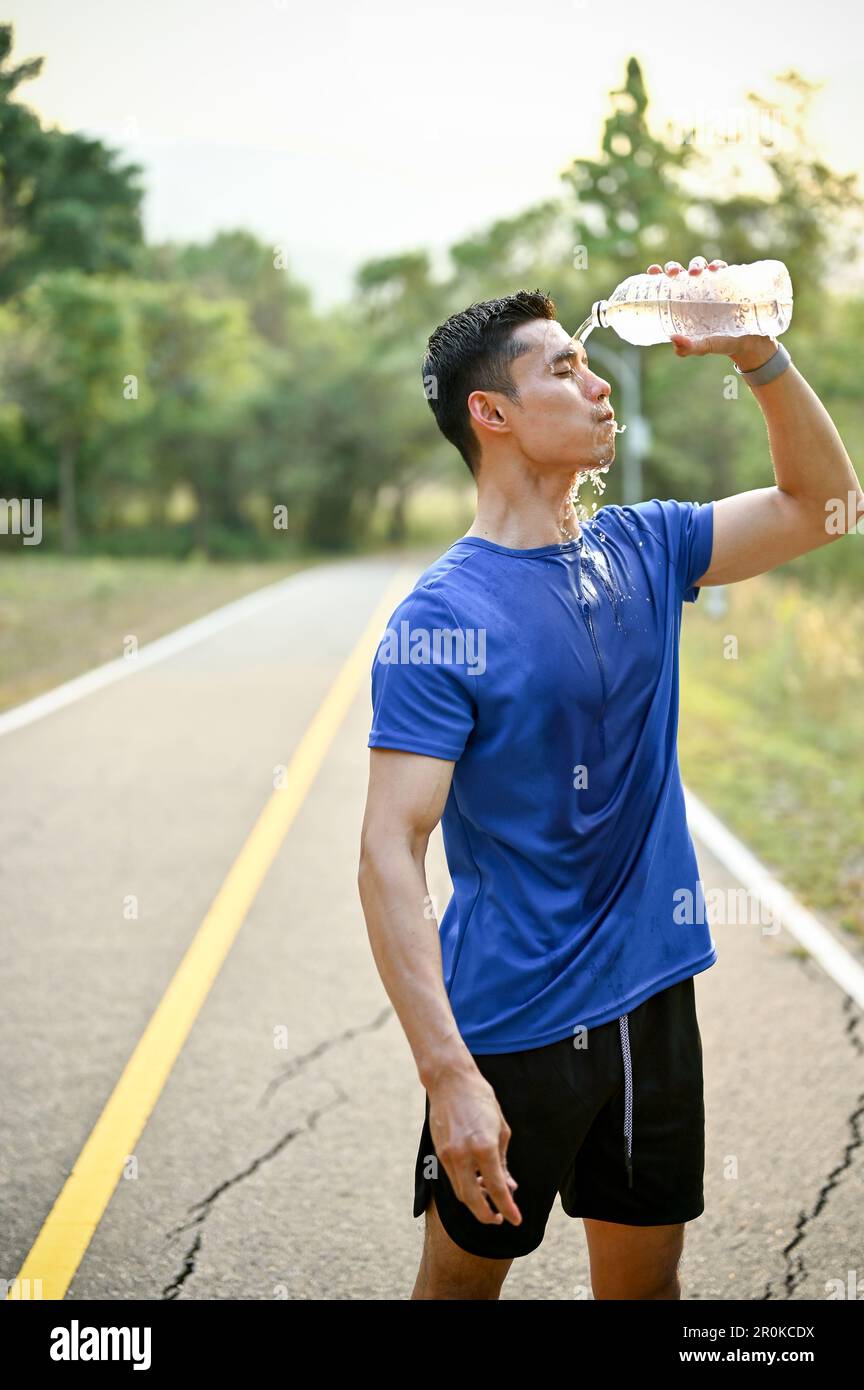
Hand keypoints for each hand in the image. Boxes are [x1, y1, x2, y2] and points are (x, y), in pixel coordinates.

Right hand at [427, 1070, 521, 1225]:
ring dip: (475, 1202)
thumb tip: (508, 1186)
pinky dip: (465, 1186)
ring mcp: (448, 1155)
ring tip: (490, 1201)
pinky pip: (453, 1179)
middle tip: (499, 1219)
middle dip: (487, 1215)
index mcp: (484, 1147)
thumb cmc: (480, 1100)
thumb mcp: (501, 1129)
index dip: (508, 1208)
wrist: (450, 1081)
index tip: (515, 1219)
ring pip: (461, 1192)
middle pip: (473, 1200)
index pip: (498, 1188)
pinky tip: (476, 1183)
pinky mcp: (439, 1152)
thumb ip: (503, 1161)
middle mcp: (464, 1154)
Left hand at [646, 254, 777, 369]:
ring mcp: (711, 284)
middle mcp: (693, 291)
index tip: (653, 270)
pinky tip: (716, 269)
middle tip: (674, 273)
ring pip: (699, 265)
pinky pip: (722, 268)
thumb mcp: (702, 347)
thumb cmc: (719, 343)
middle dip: (675, 268)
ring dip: (696, 264)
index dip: (657, 275)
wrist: (747, 341)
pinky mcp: (728, 282)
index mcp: (681, 303)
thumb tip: (673, 339)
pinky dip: (718, 265)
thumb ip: (687, 348)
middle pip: (680, 272)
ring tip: (697, 273)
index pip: (665, 285)